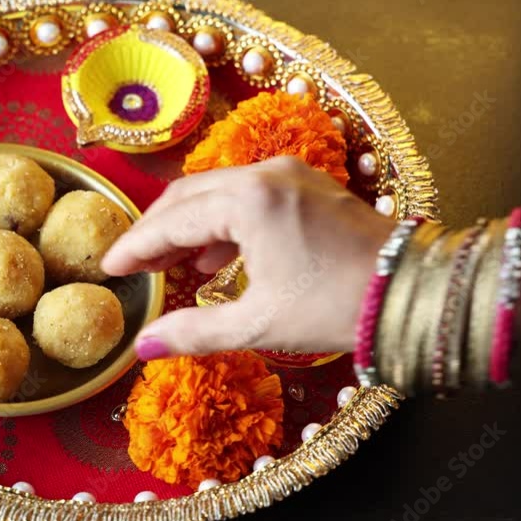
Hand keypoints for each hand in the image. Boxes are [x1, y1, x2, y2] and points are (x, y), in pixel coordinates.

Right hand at [101, 156, 396, 359]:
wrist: (411, 293)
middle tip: (132, 263)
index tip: (109, 266)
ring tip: (170, 263)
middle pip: (188, 196)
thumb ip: (193, 332)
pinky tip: (216, 255)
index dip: (135, 246)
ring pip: (217, 191)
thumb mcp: (257, 324)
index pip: (171, 221)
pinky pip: (247, 193)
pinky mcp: (308, 183)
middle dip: (156, 230)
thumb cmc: (334, 307)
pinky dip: (221, 219)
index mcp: (247, 201)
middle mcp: (265, 174)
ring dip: (188, 224)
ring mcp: (290, 173)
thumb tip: (143, 347)